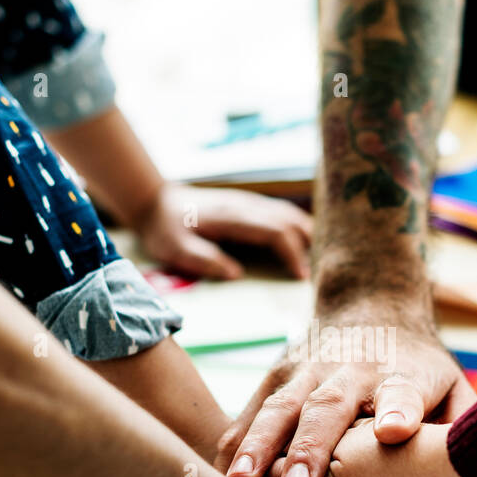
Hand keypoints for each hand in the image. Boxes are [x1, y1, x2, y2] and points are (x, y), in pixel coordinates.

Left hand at [135, 182, 312, 280]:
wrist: (154, 200)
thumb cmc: (164, 229)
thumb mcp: (176, 249)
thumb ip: (205, 260)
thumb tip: (237, 274)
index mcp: (233, 217)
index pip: (275, 231)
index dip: (293, 253)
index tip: (301, 276)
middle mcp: (246, 205)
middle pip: (290, 219)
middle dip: (309, 244)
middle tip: (322, 270)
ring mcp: (248, 201)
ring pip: (289, 213)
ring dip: (308, 232)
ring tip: (323, 256)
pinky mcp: (248, 204)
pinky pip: (281, 212)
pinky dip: (298, 226)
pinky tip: (306, 240)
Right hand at [216, 310, 475, 476]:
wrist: (373, 305)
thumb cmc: (421, 371)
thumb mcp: (455, 387)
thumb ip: (467, 428)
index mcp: (403, 375)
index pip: (401, 393)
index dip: (399, 410)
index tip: (395, 432)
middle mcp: (352, 371)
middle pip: (330, 407)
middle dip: (313, 447)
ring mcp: (307, 370)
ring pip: (281, 408)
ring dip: (261, 446)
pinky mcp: (276, 375)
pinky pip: (250, 413)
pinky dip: (234, 443)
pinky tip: (217, 476)